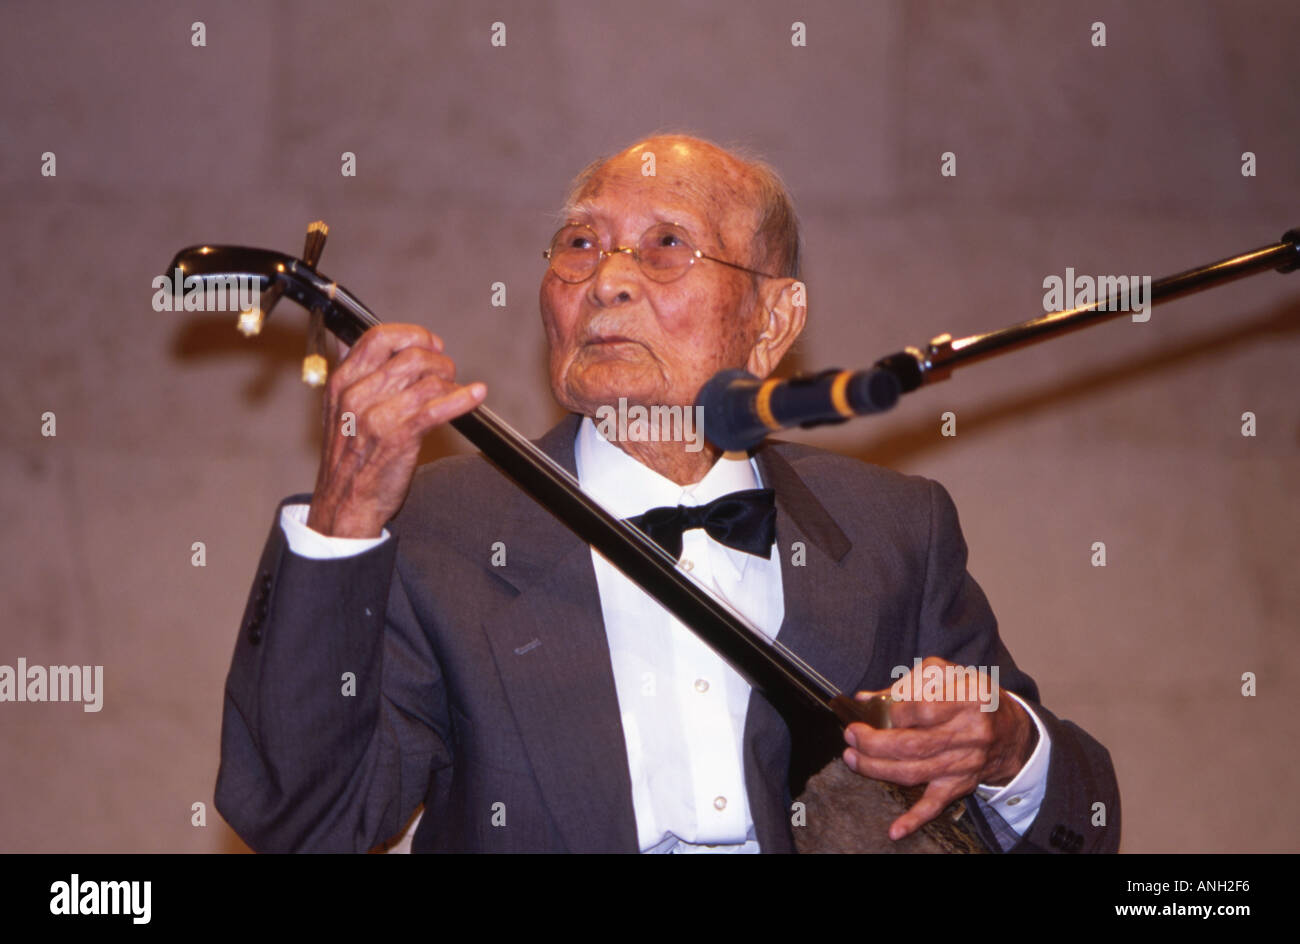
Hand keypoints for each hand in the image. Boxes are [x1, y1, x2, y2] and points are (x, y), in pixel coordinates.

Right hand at [306, 324, 486, 537]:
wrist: (345, 502)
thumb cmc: (347, 457)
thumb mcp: (335, 409)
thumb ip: (346, 374)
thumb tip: (345, 340)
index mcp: (342, 382)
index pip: (377, 337)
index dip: (411, 334)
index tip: (429, 343)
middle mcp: (357, 395)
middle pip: (409, 355)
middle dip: (438, 359)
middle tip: (446, 371)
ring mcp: (377, 416)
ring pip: (427, 379)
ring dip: (450, 380)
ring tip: (455, 389)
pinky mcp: (399, 438)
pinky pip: (438, 408)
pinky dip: (462, 399)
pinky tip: (475, 395)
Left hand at [841, 656, 1036, 840]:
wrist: (1011, 730)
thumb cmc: (971, 695)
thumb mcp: (947, 675)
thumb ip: (906, 683)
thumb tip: (865, 699)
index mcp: (969, 698)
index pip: (924, 708)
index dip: (895, 711)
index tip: (876, 710)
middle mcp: (970, 733)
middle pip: (913, 744)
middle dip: (873, 742)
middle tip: (851, 735)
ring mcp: (965, 763)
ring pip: (915, 773)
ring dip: (877, 769)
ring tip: (853, 758)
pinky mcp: (961, 784)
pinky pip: (936, 805)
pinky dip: (914, 819)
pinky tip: (895, 829)